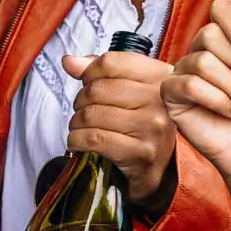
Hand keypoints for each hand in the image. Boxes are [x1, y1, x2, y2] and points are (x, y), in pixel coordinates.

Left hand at [61, 50, 176, 206]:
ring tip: (80, 127)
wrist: (160, 169)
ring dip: (77, 122)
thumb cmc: (143, 125)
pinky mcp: (140, 152)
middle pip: (99, 89)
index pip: (112, 62)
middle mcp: (160, 100)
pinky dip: (76, 140)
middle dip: (81, 100)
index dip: (90, 71)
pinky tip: (78, 141)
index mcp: (160, 77)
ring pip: (93, 114)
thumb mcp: (131, 91)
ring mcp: (152, 127)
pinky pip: (94, 139)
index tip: (87, 82)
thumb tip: (69, 61)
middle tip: (83, 110)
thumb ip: (101, 73)